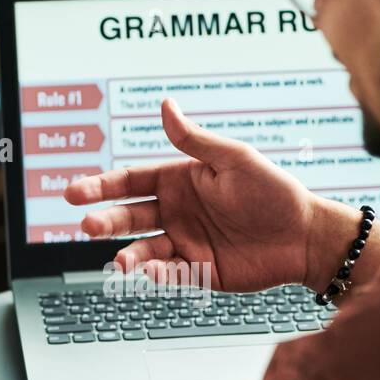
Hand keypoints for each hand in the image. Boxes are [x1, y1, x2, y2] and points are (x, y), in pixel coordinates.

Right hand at [65, 98, 323, 293]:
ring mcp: (186, 243)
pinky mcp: (200, 272)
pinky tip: (149, 271)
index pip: (131, 182)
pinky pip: (171, 274)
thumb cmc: (274, 191)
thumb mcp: (234, 159)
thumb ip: (194, 140)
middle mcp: (177, 213)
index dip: (101, 186)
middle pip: (129, 216)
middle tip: (86, 224)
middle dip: (105, 220)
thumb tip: (164, 104)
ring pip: (145, 250)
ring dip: (128, 255)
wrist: (305, 235)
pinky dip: (157, 275)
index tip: (74, 191)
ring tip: (119, 262)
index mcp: (179, 181)